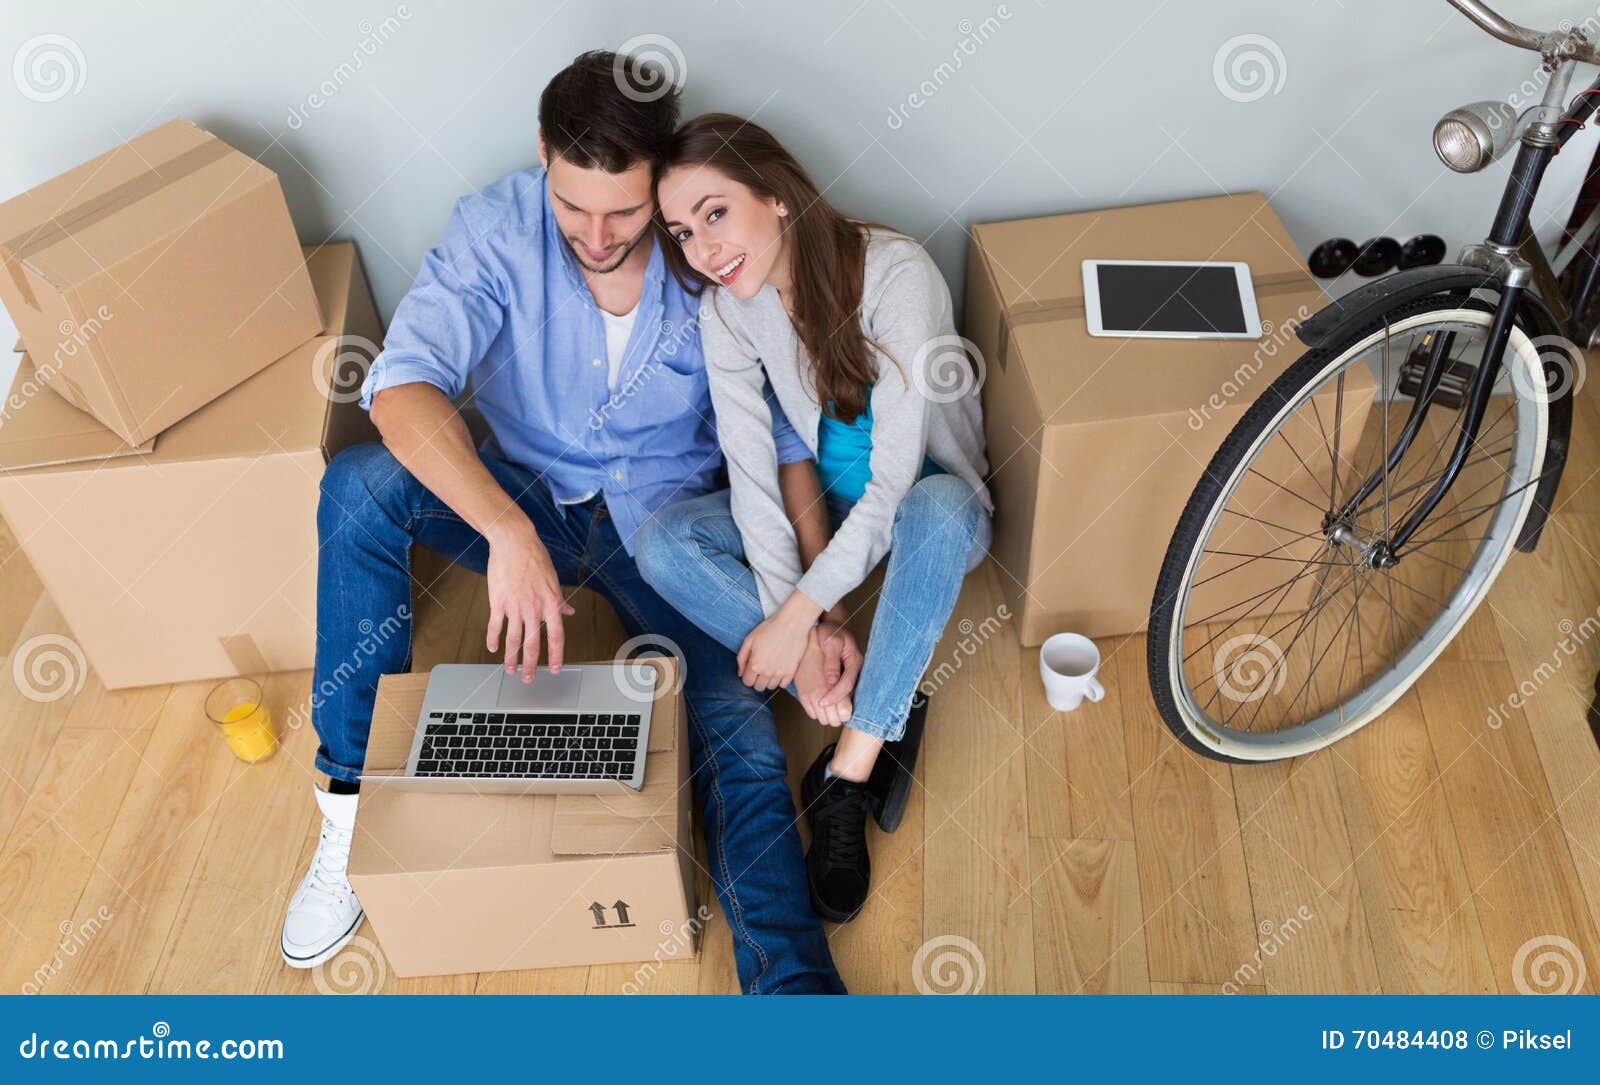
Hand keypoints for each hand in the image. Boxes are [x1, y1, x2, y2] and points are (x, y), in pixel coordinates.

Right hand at [485, 521, 574, 682]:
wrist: (514, 542)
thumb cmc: (535, 557)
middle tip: (528, 679)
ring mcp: (515, 606)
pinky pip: (495, 625)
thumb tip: (569, 613)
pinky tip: (492, 649)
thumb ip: (560, 601)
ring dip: (511, 658)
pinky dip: (493, 639)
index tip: (555, 669)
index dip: (555, 655)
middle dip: (530, 665)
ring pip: (513, 639)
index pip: (556, 636)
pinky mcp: (498, 601)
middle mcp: (534, 608)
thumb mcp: (553, 579)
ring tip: (509, 670)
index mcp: (550, 603)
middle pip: (533, 644)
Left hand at [737, 607, 812, 690]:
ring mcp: (780, 673)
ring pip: (771, 687)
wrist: (792, 623)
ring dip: (769, 680)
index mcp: (755, 664)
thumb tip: (740, 673)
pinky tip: (780, 669)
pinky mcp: (791, 672)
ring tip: (771, 667)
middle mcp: (767, 672)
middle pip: (759, 687)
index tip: (751, 670)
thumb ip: (742, 658)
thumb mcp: (750, 639)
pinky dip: (780, 680)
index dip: (748, 676)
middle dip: (757, 679)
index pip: (747, 682)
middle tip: (761, 668)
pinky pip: (783, 685)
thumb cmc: (770, 628)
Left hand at [815, 618, 862, 710]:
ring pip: (846, 690)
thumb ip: (831, 662)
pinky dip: (833, 694)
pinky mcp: (844, 671)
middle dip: (836, 702)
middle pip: (848, 690)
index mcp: (854, 661)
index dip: (835, 696)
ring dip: (835, 700)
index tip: (823, 702)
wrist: (832, 623)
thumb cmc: (831, 630)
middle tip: (822, 708)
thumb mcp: (830, 642)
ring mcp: (850, 670)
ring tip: (822, 708)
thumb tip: (831, 682)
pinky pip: (840, 686)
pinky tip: (823, 698)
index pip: (847, 684)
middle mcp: (855, 668)